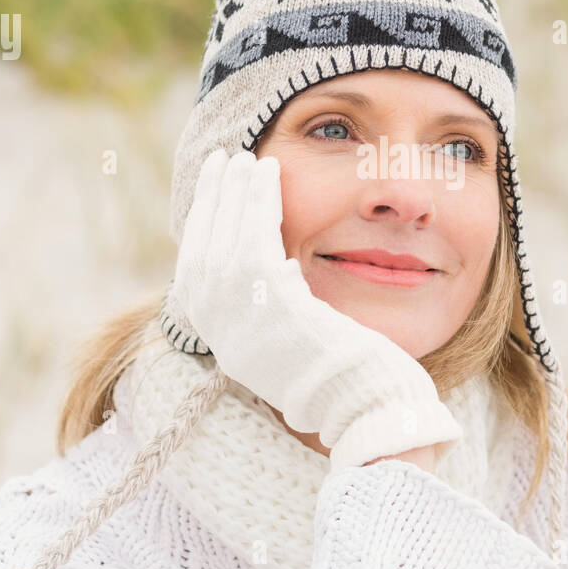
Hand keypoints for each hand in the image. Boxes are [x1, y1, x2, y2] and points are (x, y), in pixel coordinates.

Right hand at [170, 148, 462, 469]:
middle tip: (220, 161)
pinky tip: (268, 174)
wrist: (367, 409)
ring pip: (224, 241)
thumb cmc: (352, 381)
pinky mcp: (270, 307)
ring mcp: (243, 324)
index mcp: (230, 346)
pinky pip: (254, 240)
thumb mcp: (304, 343)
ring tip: (244, 159)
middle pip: (203, 252)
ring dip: (233, 194)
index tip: (214, 194)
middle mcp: (225, 336)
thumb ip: (285, 307)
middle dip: (211, 203)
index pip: (200, 274)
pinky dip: (258, 202)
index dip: (205, 229)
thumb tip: (285, 270)